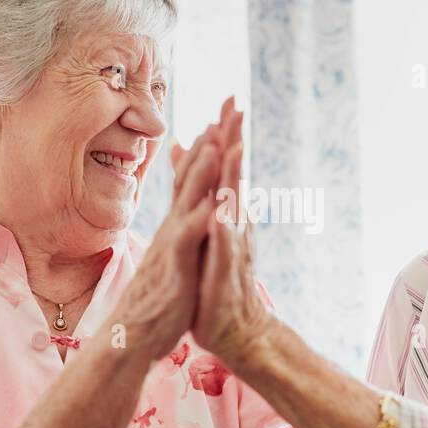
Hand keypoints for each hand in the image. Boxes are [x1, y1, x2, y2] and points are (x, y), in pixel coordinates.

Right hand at [111, 132, 219, 361]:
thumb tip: (192, 200)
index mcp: (180, 223)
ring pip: (188, 204)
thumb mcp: (175, 252)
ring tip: (216, 144)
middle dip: (213, 141)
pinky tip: (210, 210)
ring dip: (201, 174)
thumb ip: (182, 222)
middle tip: (229, 107)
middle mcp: (175, 227)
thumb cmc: (160, 294)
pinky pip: (186, 245)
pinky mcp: (174, 271)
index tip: (228, 112)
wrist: (135, 335)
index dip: (212, 143)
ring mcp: (173, 247)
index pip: (196, 175)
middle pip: (194, 176)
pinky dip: (197, 226)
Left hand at [191, 101, 275, 369]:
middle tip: (237, 107)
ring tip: (232, 150)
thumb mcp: (203, 229)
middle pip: (233, 177)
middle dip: (234, 143)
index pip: (226, 168)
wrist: (235, 329)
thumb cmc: (215, 278)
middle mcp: (233, 227)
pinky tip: (219, 217)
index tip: (228, 98)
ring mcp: (230, 251)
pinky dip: (222, 233)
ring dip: (232, 181)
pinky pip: (223, 253)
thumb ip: (198, 188)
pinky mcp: (223, 277)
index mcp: (225, 214)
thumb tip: (190, 148)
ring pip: (231, 209)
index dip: (227, 134)